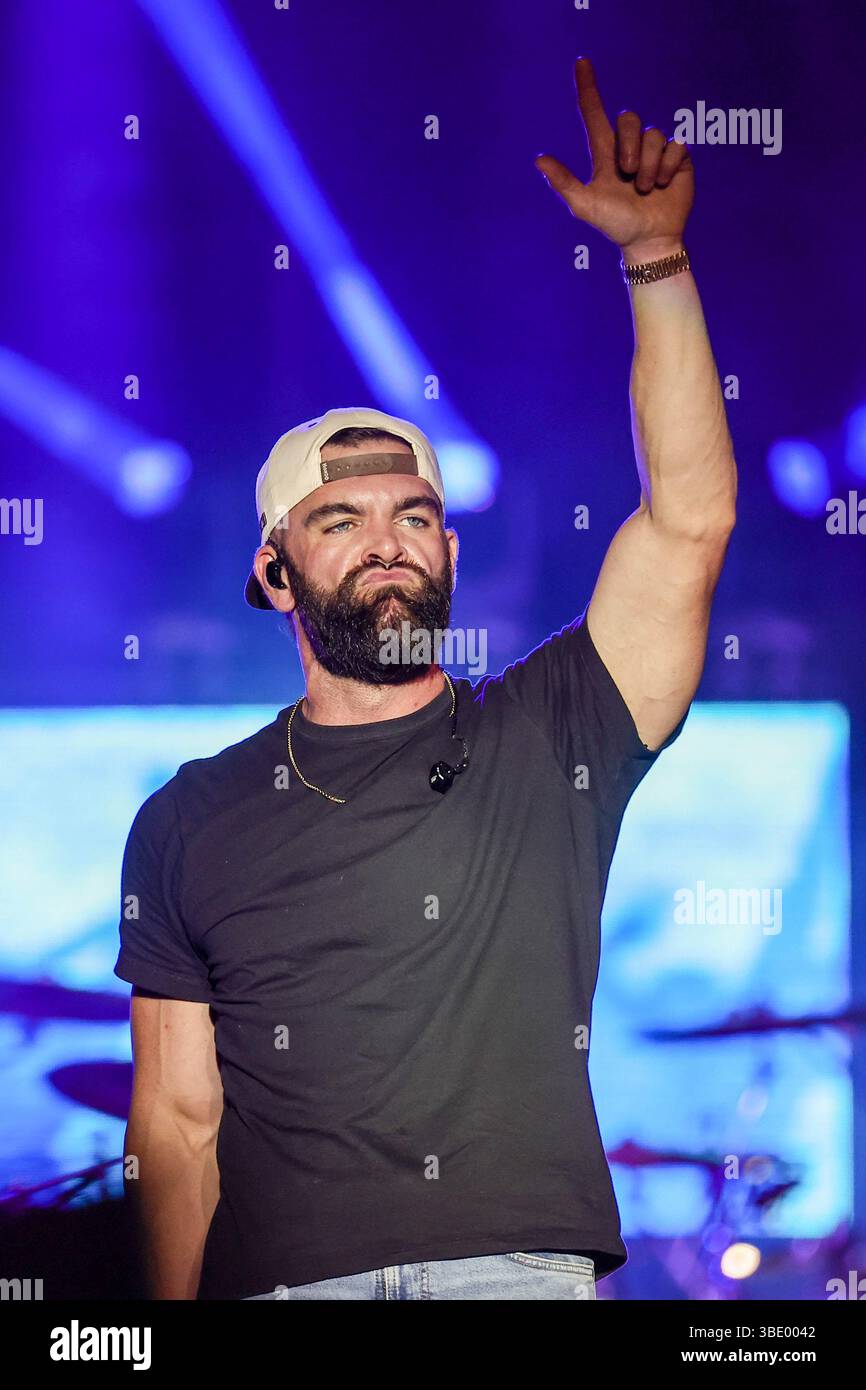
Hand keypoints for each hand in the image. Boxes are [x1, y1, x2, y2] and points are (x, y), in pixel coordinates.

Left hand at [535, 57, 693, 261]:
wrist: (649, 241)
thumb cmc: (615, 225)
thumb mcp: (585, 206)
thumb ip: (564, 182)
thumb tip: (538, 159)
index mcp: (606, 154)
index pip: (594, 114)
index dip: (587, 89)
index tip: (581, 62)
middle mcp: (630, 147)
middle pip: (629, 119)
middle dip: (629, 146)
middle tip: (628, 175)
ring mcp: (654, 151)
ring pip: (653, 134)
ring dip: (648, 166)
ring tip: (646, 189)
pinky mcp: (676, 158)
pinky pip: (675, 145)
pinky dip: (667, 167)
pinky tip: (664, 185)